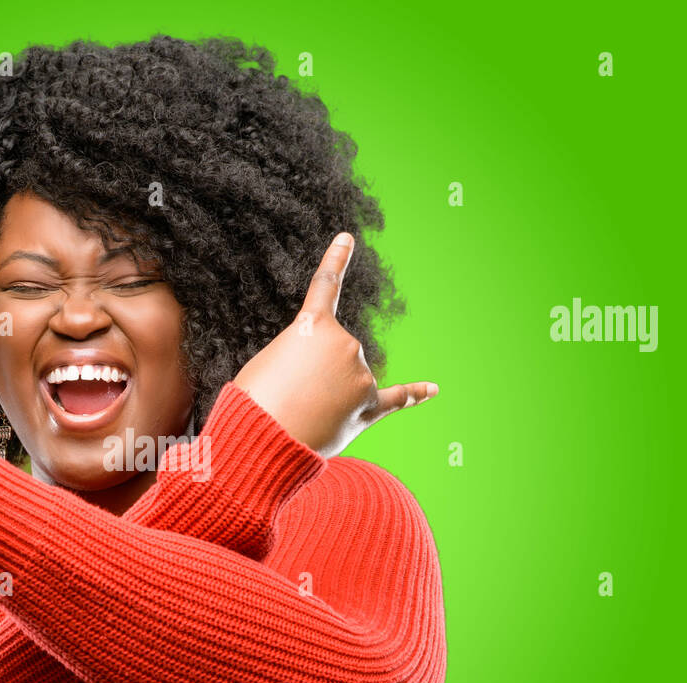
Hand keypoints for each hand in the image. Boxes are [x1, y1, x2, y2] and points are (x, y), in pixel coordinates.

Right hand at [231, 233, 438, 457]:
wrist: (263, 440)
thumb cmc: (254, 403)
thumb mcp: (267, 362)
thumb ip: (300, 358)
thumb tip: (329, 383)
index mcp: (312, 325)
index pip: (326, 284)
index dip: (337, 258)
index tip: (348, 238)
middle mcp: (345, 344)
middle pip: (336, 353)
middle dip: (315, 374)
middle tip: (288, 396)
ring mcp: (361, 376)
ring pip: (350, 381)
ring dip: (329, 398)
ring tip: (303, 414)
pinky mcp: (368, 408)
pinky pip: (397, 397)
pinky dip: (414, 394)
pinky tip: (433, 389)